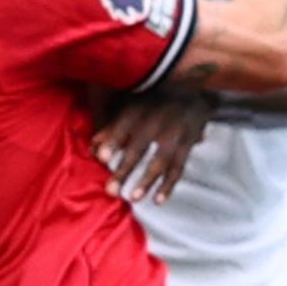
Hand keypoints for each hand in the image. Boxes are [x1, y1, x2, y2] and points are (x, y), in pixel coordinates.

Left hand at [92, 93, 215, 203]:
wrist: (194, 85)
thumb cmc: (153, 98)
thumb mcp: (132, 105)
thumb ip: (111, 128)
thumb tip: (92, 149)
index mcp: (139, 108)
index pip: (124, 125)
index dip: (112, 141)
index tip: (101, 158)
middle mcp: (157, 119)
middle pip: (139, 147)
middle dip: (124, 170)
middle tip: (110, 190)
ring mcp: (175, 132)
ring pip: (161, 161)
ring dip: (147, 181)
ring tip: (133, 198)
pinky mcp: (188, 143)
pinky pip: (178, 168)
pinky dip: (168, 185)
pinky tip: (157, 200)